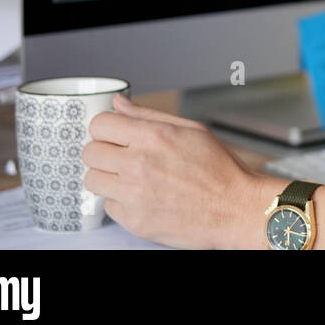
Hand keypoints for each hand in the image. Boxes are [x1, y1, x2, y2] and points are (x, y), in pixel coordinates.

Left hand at [83, 94, 267, 249]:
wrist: (235, 209)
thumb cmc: (219, 169)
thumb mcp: (191, 130)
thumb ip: (149, 115)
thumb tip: (119, 104)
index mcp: (154, 136)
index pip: (100, 124)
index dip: (106, 127)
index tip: (113, 133)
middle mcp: (139, 165)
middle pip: (89, 152)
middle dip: (103, 151)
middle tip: (121, 156)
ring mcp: (134, 195)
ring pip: (92, 179)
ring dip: (107, 176)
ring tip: (130, 177)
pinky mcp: (134, 221)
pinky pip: (108, 205)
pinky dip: (121, 201)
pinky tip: (143, 196)